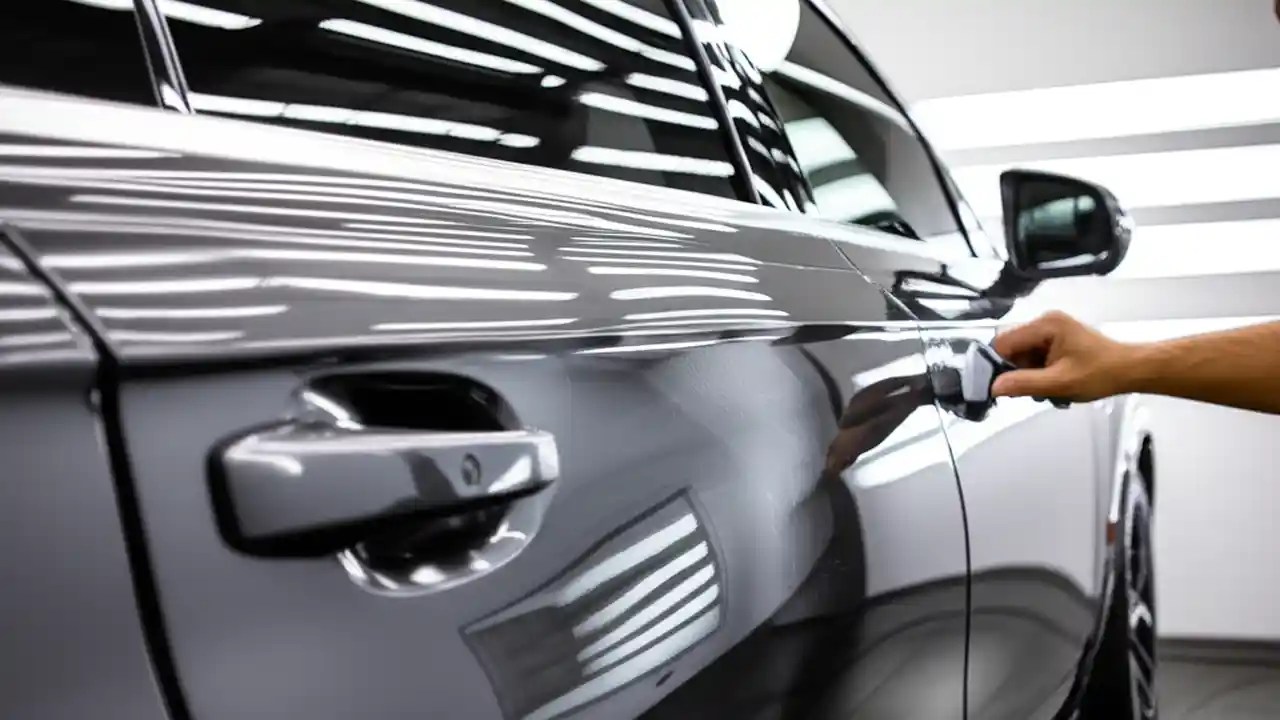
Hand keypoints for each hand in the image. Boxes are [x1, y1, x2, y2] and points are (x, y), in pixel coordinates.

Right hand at [991, 311, 1136, 400]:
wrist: (1131, 370)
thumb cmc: (1100, 374)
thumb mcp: (1060, 383)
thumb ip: (1024, 384)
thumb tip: (994, 387)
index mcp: (1045, 325)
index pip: (1004, 342)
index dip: (999, 365)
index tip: (1003, 387)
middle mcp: (1045, 321)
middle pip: (1012, 347)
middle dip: (1018, 371)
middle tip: (1034, 390)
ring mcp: (1052, 329)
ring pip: (1023, 353)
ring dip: (1029, 373)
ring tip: (1048, 387)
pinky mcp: (1057, 338)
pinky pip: (1035, 354)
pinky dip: (1039, 370)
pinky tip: (1053, 382)